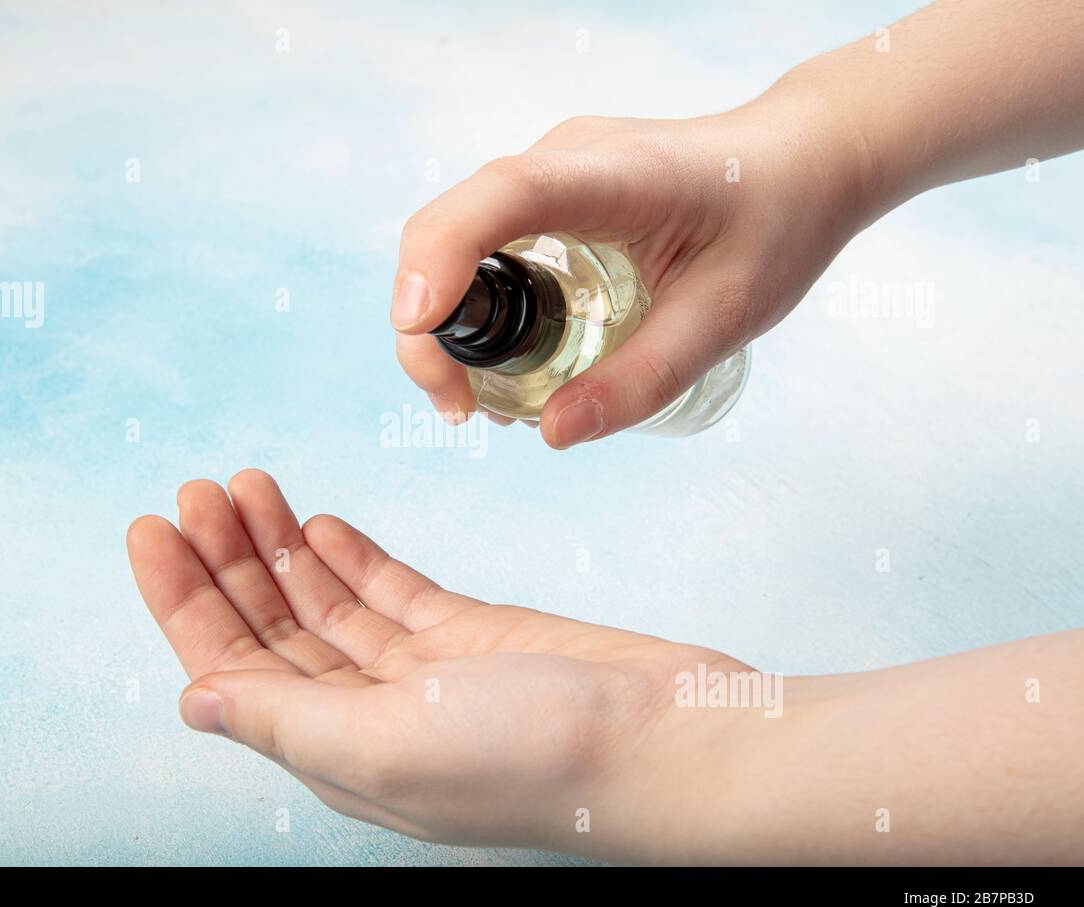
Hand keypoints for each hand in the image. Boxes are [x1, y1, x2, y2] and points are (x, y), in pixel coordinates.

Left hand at [127, 471, 1083, 862]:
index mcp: (338, 752)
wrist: (671, 740)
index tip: (151, 528)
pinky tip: (317, 521)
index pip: (234, 671)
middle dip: (227, 560)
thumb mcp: (390, 744)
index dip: (185, 602)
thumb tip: (195, 702)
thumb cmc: (539, 756)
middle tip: (195, 488)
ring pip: (326, 602)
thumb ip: (288, 719)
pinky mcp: (471, 636)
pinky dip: (350, 556)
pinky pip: (389, 590)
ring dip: (281, 544)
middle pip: (274, 630)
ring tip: (244, 483)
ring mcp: (423, 674)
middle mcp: (371, 716)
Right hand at [389, 99, 871, 446]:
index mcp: (613, 176)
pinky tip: (510, 361)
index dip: (440, 258)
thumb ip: (641, 379)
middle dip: (430, 324)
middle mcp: (563, 160)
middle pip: (448, 228)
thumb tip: (549, 434)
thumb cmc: (776, 224)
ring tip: (484, 401)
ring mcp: (549, 172)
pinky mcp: (549, 192)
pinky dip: (475, 304)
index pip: (502, 199)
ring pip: (455, 239)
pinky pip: (483, 244)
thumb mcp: (725, 317)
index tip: (417, 328)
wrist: (802, 161)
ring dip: (447, 320)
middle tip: (460, 410)